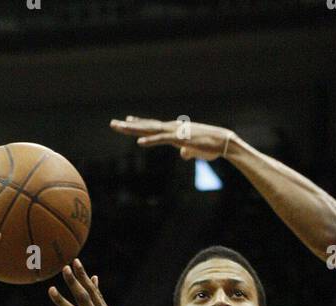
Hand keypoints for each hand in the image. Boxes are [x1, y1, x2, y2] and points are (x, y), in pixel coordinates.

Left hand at [110, 115, 233, 161]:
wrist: (222, 142)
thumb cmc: (210, 146)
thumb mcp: (195, 150)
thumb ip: (187, 151)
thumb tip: (182, 154)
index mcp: (174, 131)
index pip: (152, 127)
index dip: (139, 124)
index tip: (126, 121)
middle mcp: (171, 128)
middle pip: (146, 127)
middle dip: (129, 126)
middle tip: (113, 124)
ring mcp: (174, 132)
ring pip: (150, 130)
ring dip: (134, 130)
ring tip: (119, 128)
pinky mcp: (179, 139)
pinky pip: (161, 140)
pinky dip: (150, 141)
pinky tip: (139, 143)